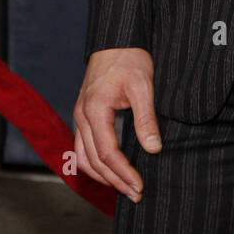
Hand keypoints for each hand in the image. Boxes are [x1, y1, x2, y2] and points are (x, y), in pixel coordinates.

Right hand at [73, 47, 160, 201]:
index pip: (107, 153)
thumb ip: (146, 119)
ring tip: (125, 187)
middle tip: (136, 194)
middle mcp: (81, 116)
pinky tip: (111, 170)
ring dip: (103, 176)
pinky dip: (95, 164)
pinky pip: (82, 148)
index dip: (123, 173)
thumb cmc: (130, 59)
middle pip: (93, 161)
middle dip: (115, 181)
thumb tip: (153, 149)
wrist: (116, 39)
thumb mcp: (143, 86)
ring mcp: (79, 116)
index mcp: (94, 110)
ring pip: (83, 158)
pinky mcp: (83, 115)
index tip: (140, 186)